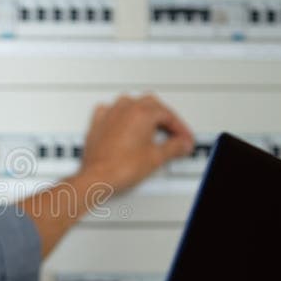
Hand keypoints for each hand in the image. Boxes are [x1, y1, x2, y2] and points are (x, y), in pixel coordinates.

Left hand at [74, 94, 193, 196]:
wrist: (96, 177)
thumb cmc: (119, 167)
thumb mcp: (156, 157)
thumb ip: (174, 147)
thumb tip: (182, 144)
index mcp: (141, 113)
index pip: (168, 114)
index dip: (179, 127)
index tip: (183, 138)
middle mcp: (124, 109)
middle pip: (151, 104)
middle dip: (164, 117)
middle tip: (172, 132)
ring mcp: (109, 114)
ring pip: (131, 103)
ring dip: (143, 112)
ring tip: (152, 126)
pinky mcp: (97, 123)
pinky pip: (111, 110)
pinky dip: (121, 114)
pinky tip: (124, 122)